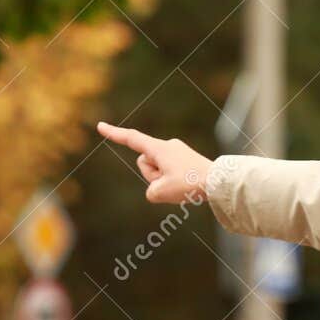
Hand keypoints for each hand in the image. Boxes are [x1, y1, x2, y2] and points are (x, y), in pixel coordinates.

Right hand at [97, 121, 213, 204]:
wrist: (219, 182)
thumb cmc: (189, 184)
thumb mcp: (161, 193)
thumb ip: (150, 192)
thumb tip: (158, 189)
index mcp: (159, 148)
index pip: (131, 139)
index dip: (114, 134)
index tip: (101, 126)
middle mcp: (168, 146)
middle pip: (145, 164)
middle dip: (152, 177)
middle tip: (172, 184)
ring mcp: (178, 152)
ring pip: (159, 171)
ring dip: (165, 182)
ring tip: (183, 186)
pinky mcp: (186, 160)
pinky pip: (171, 174)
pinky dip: (175, 183)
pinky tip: (189, 186)